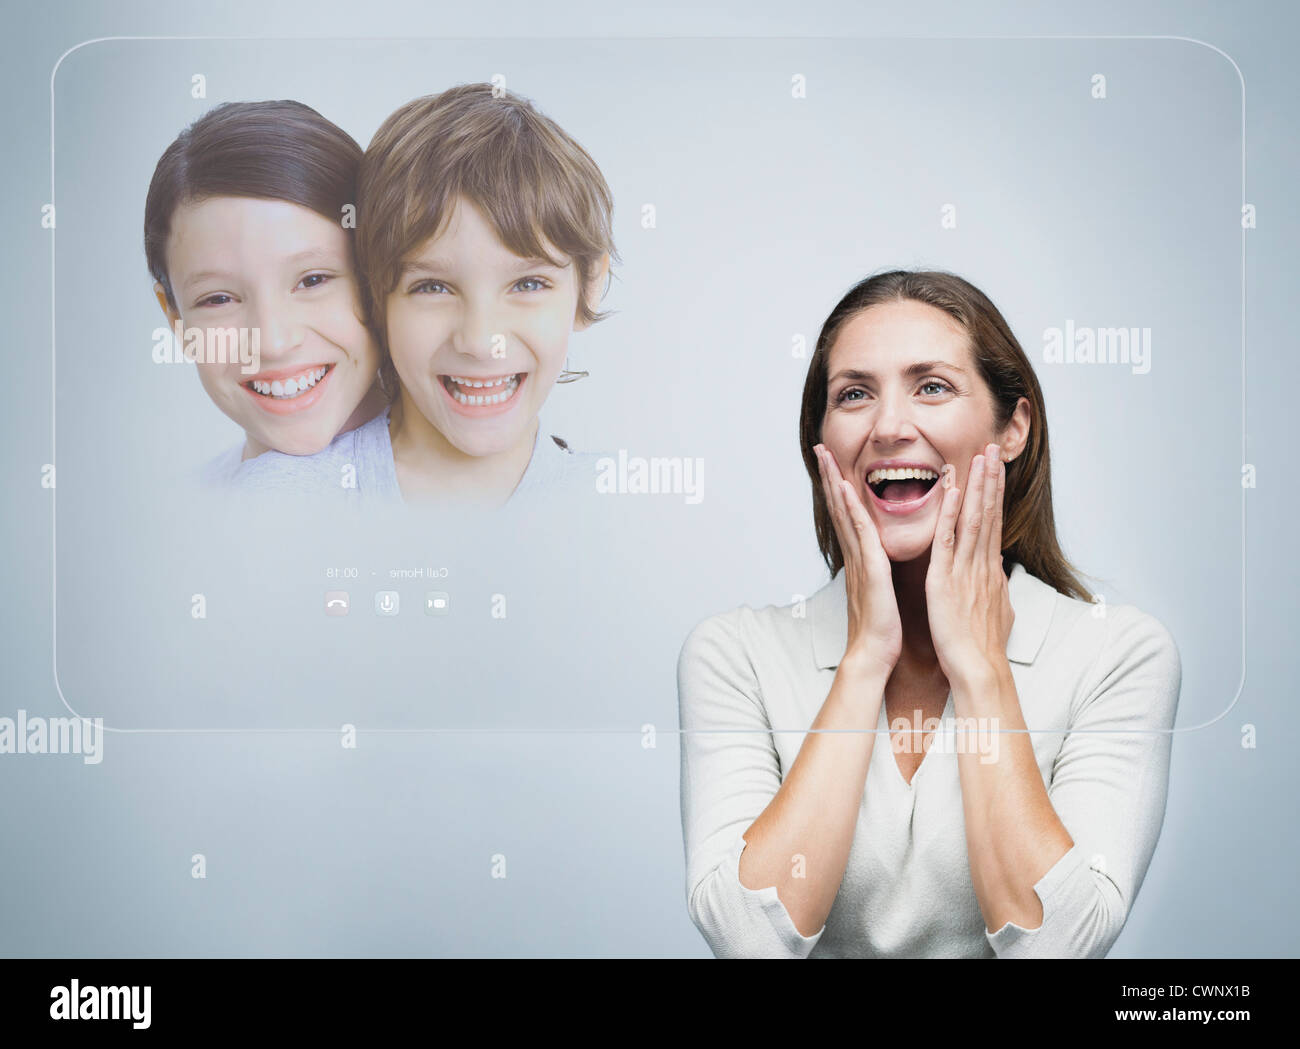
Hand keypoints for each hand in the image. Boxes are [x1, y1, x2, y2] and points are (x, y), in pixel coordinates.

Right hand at [815, 444, 901, 676]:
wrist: (872, 655)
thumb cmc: (880, 630)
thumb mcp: (882, 592)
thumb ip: (879, 573)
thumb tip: (882, 562)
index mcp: (862, 559)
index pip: (848, 516)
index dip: (839, 488)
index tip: (834, 464)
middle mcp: (856, 555)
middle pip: (839, 507)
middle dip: (829, 475)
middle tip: (820, 448)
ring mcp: (860, 560)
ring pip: (845, 513)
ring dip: (834, 481)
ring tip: (826, 456)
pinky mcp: (870, 569)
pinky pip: (860, 532)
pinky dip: (850, 508)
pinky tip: (845, 488)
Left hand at [925, 443, 1014, 685]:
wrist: (978, 669)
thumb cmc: (982, 647)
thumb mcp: (994, 612)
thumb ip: (994, 591)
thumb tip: (1000, 581)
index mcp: (988, 571)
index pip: (993, 524)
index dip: (995, 495)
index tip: (996, 471)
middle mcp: (982, 564)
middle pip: (989, 513)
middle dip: (991, 480)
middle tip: (992, 449)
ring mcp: (966, 569)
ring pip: (974, 518)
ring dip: (977, 485)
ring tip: (980, 457)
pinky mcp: (946, 578)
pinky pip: (948, 539)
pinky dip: (951, 513)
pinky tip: (954, 491)